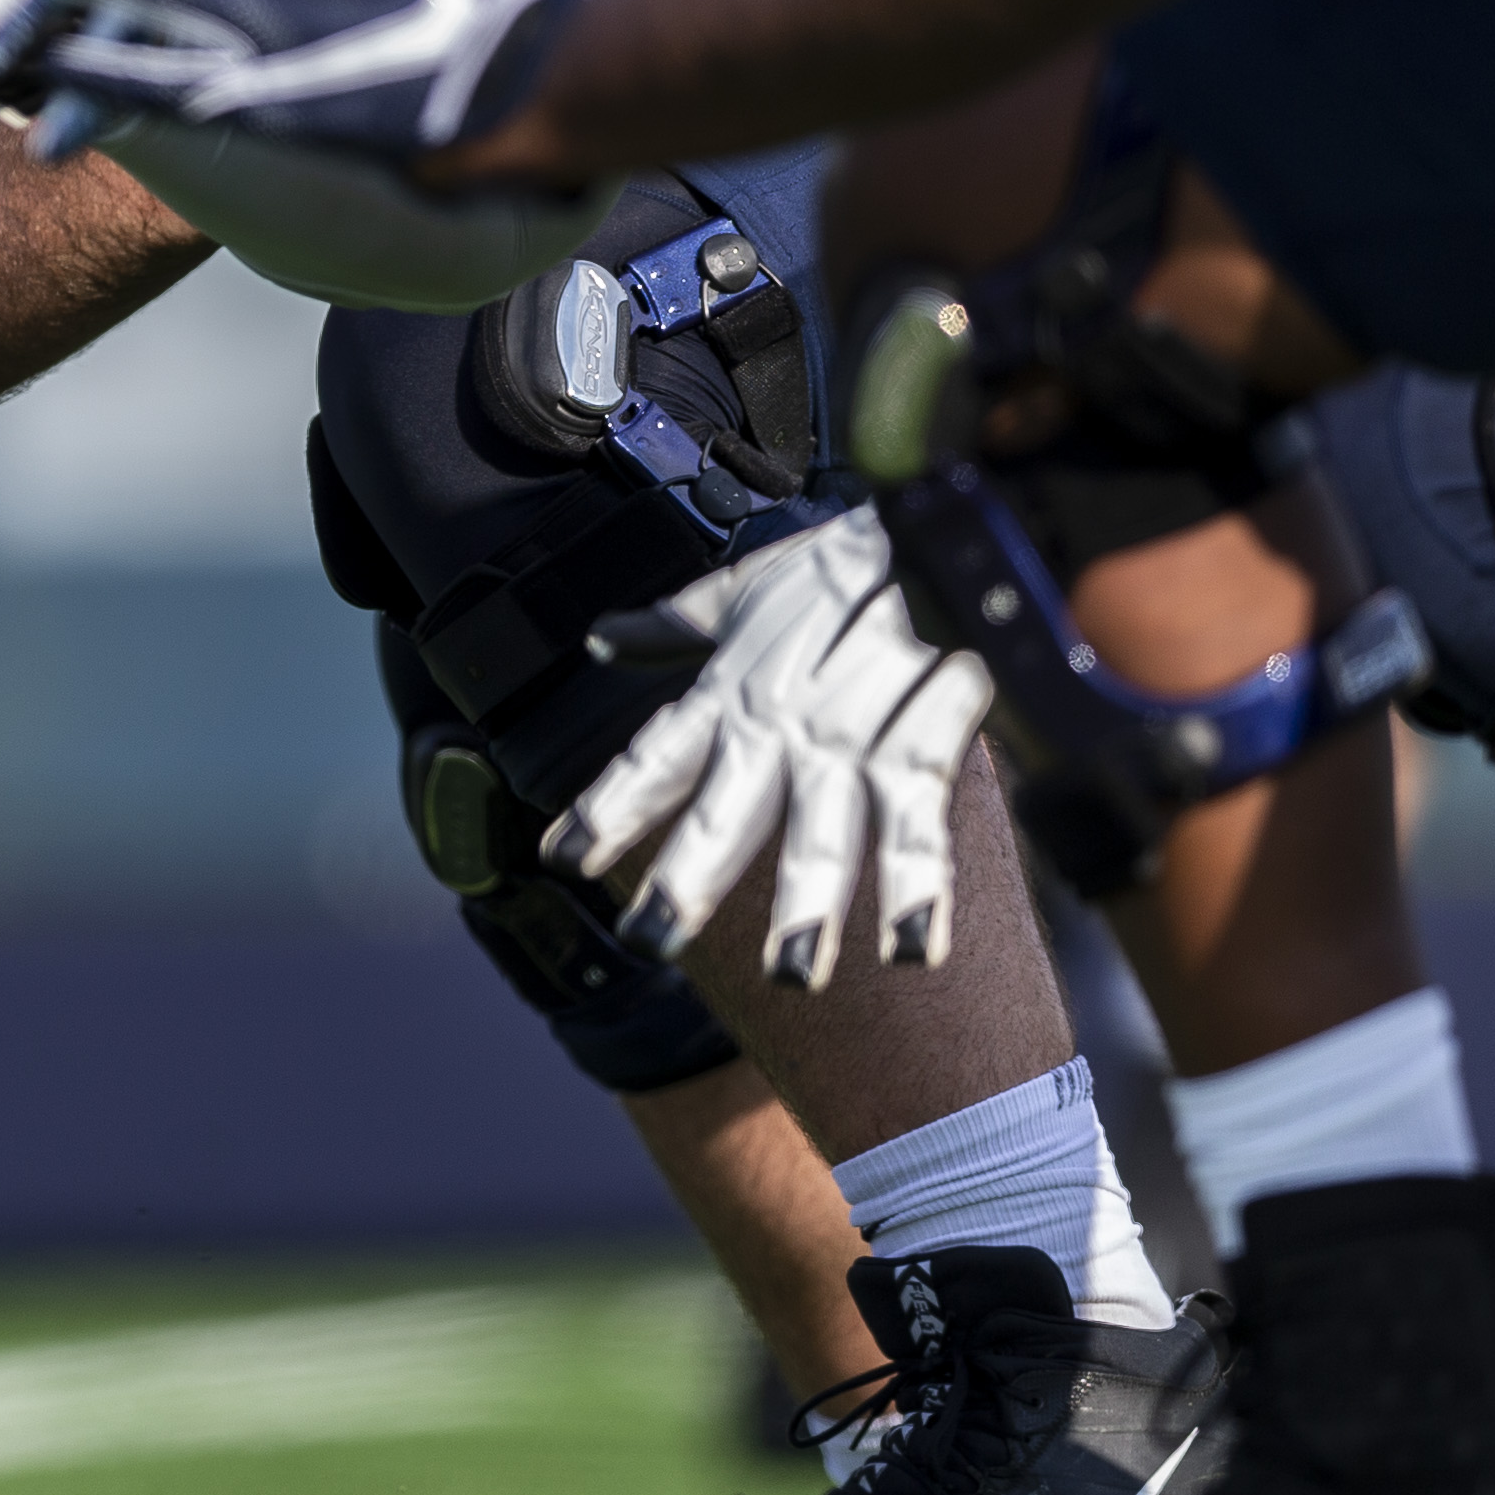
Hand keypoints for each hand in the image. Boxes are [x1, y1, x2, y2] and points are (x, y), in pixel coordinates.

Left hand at [549, 508, 995, 985]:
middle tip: (648, 942)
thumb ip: (672, 626)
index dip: (607, 809)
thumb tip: (598, 639)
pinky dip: (919, 885)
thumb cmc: (845, 561)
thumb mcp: (746, 587)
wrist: (939, 518)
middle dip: (688, 878)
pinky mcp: (925, 740)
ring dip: (808, 905)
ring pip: (824, 830)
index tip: (556, 861)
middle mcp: (781, 722)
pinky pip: (919, 821)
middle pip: (728, 810)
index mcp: (734, 689)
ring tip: (791, 975)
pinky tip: (912, 950)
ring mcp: (853, 737)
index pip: (657, 757)